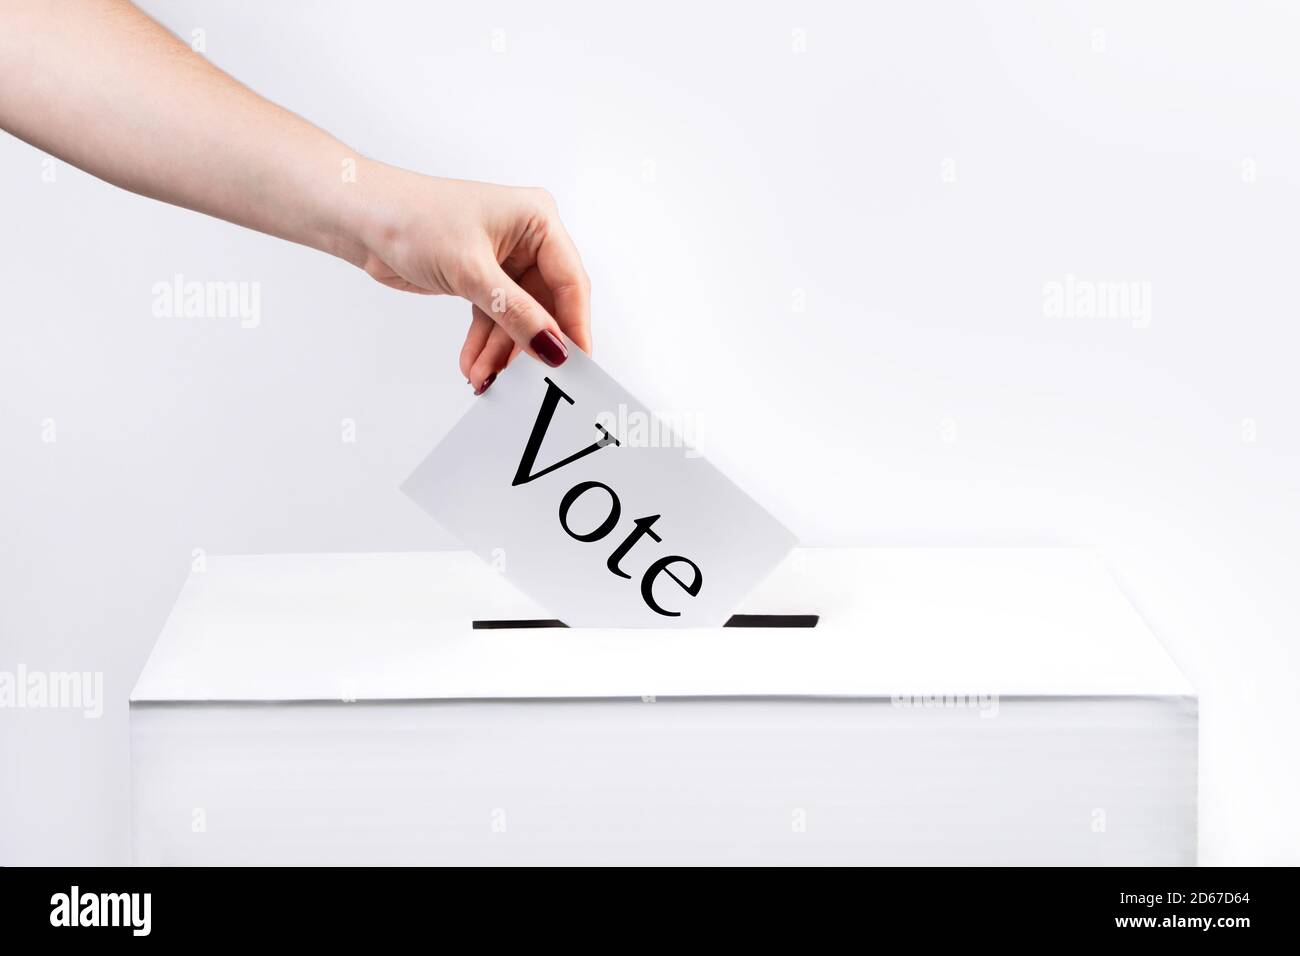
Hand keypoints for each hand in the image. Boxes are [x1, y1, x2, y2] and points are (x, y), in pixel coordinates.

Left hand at [347, 162, 591, 393]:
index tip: (575, 363)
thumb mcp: (471, 271)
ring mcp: (504, 261)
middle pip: (544, 306)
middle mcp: (526, 239)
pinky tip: (474, 364)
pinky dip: (484, 344)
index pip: (570, 281)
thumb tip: (552, 347)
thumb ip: (516, 314)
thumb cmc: (411, 216)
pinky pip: (494, 319)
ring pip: (517, 318)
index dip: (573, 325)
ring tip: (484, 375)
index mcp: (537, 220)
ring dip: (501, 350)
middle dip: (528, 343)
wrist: (362, 218)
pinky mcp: (481, 279)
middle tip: (527, 378)